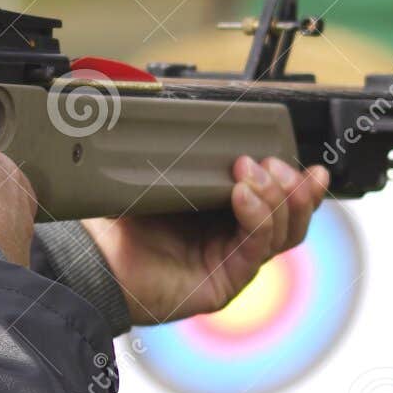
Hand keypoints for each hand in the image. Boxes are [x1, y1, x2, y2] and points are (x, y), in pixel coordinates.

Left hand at [81, 156, 327, 325]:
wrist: (92, 256)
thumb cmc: (119, 218)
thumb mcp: (160, 173)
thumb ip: (188, 152)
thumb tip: (196, 109)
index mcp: (227, 213)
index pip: (280, 200)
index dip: (299, 183)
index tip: (301, 161)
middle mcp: (235, 239)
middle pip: (292, 218)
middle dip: (293, 187)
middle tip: (272, 162)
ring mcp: (233, 263)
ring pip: (284, 234)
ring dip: (279, 199)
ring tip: (252, 173)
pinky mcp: (225, 283)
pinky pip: (256, 249)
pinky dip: (258, 218)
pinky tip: (243, 195)